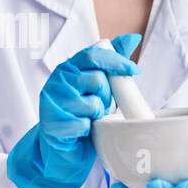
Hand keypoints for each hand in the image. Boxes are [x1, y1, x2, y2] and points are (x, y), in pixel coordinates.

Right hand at [7, 34, 141, 187]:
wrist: (59, 150)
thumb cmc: (81, 114)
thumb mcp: (97, 85)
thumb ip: (111, 62)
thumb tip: (132, 37)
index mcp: (68, 68)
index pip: (94, 54)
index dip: (116, 61)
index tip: (134, 70)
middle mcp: (58, 81)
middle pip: (98, 80)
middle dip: (107, 97)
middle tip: (99, 106)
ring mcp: (52, 102)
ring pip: (93, 104)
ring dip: (98, 115)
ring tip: (89, 119)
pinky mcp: (53, 124)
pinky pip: (84, 125)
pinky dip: (88, 131)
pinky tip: (81, 132)